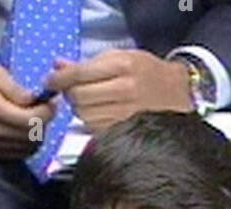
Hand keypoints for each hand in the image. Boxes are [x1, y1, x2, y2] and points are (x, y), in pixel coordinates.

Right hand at [0, 64, 54, 160]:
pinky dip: (27, 143)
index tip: (49, 102)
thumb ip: (14, 88)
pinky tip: (21, 129)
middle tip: (41, 109)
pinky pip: (19, 153)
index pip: (32, 120)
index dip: (46, 112)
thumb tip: (35, 100)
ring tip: (29, 118)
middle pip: (33, 135)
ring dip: (36, 134)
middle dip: (43, 122)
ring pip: (29, 147)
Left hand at [45, 49, 191, 133]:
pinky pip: (97, 129)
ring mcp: (129, 112)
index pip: (78, 74)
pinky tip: (100, 115)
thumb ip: (88, 63)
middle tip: (74, 92)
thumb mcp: (121, 58)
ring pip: (85, 115)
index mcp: (123, 67)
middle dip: (71, 94)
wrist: (180, 94)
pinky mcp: (130, 129)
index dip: (58, 79)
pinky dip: (92, 122)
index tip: (50, 82)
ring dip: (81, 110)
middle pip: (79, 97)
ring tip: (89, 103)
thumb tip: (58, 67)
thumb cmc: (148, 73)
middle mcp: (126, 90)